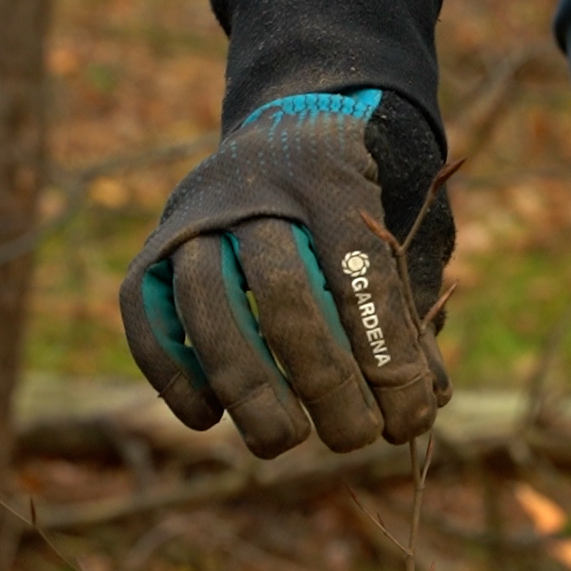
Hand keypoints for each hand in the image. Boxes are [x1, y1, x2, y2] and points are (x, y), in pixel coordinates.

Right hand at [119, 89, 453, 458]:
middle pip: (282, 291)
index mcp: (332, 175)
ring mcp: (194, 214)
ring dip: (246, 388)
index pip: (361, 276)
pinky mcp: (151, 246)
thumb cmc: (358, 203)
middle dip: (323, 381)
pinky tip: (210, 418)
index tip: (406, 419)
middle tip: (352, 438)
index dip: (385, 357)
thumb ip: (410, 312)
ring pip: (207, 303)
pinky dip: (172, 374)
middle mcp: (254, 188)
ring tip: (282, 440)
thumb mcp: (398, 233)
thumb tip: (425, 402)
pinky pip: (145, 313)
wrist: (285, 129)